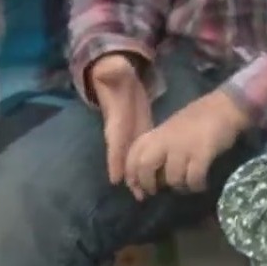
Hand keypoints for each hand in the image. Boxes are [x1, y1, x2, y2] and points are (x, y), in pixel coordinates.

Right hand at [90, 54, 153, 185]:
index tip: (116, 179)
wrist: (117, 74)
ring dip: (138, 177)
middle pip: (123, 158)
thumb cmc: (114, 74)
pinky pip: (144, 154)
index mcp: (114, 119)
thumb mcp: (113, 71)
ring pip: (133, 160)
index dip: (115, 160)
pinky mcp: (141, 132)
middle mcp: (120, 132)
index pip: (114, 141)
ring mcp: (130, 134)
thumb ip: (113, 72)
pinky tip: (156, 179)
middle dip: (129, 177)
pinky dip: (149, 167)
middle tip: (138, 196)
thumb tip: (110, 69)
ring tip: (144, 196)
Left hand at [123, 91, 248, 200]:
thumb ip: (158, 148)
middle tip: (157, 192)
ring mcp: (183, 146)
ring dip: (179, 187)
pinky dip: (196, 186)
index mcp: (155, 133)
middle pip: (145, 167)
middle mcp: (165, 140)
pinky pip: (193, 179)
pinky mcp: (202, 153)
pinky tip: (201, 184)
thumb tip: (152, 178)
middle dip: (148, 185)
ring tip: (186, 185)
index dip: (131, 177)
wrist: (225, 107)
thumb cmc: (197, 120)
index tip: (138, 191)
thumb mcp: (170, 130)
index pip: (132, 157)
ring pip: (172, 178)